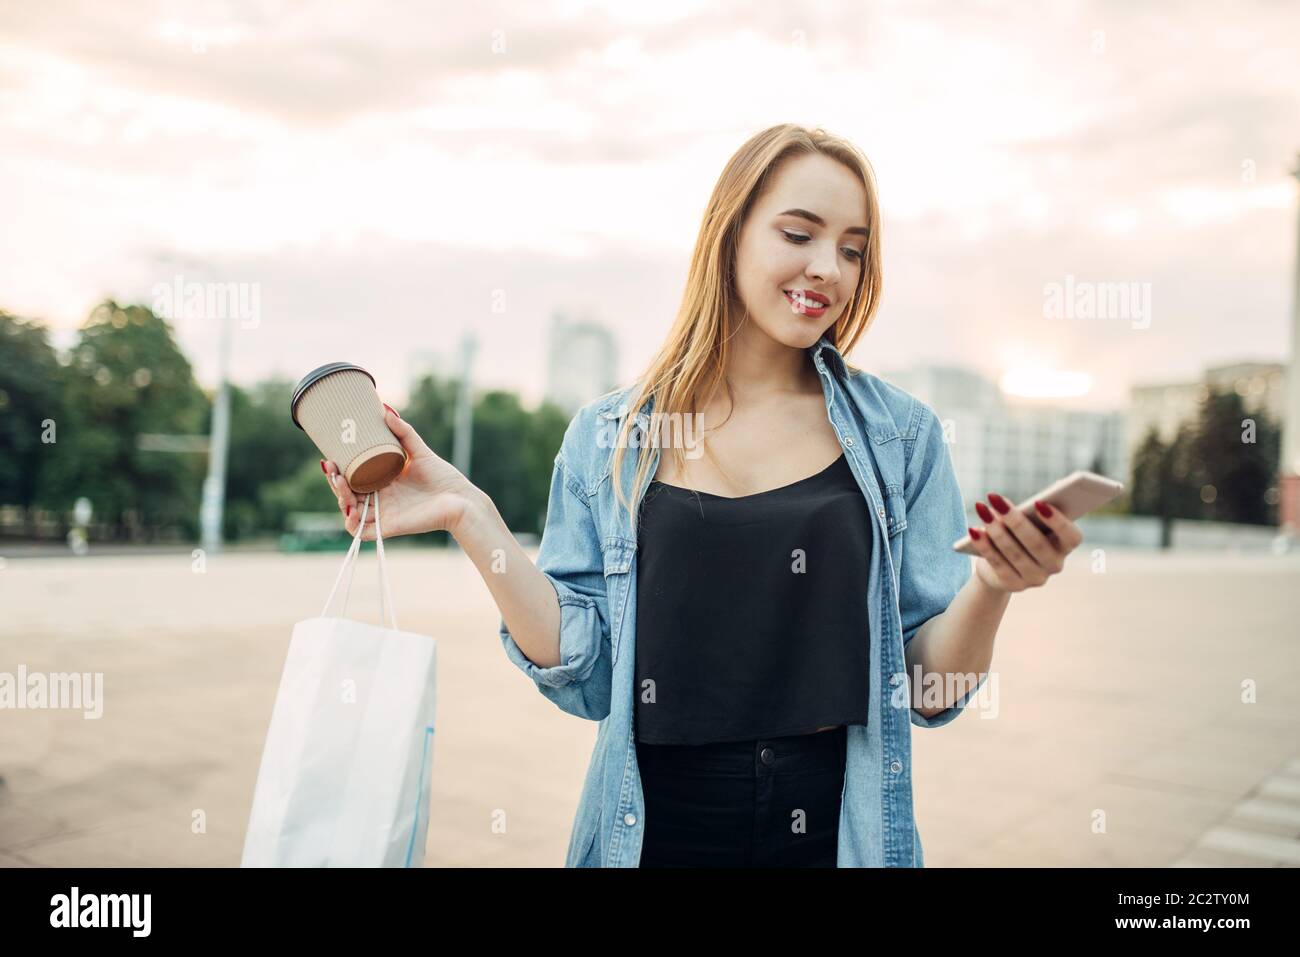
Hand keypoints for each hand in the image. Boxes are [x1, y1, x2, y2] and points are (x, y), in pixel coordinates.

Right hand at [322, 404, 480, 540]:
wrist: (461, 499)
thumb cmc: (444, 478)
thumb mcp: (420, 451)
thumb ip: (404, 432)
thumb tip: (386, 409)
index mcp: (383, 483)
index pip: (353, 478)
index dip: (338, 471)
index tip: (329, 458)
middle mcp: (380, 499)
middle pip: (347, 494)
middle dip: (334, 483)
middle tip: (331, 468)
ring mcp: (383, 514)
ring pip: (350, 511)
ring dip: (340, 498)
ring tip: (341, 482)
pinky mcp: (389, 528)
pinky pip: (361, 532)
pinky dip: (351, 524)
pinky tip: (351, 510)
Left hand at [968, 492, 1082, 593]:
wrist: (999, 567)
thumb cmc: (1018, 535)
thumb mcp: (1026, 522)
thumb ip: (1028, 512)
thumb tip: (1011, 503)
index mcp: (1065, 547)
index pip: (1071, 537)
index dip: (1058, 521)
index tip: (1039, 503)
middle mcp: (1054, 565)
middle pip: (1037, 544)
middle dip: (1015, 520)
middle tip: (997, 501)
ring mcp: (1034, 579)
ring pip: (1014, 553)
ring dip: (996, 530)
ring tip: (983, 510)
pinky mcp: (1013, 585)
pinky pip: (997, 563)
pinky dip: (984, 545)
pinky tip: (974, 531)